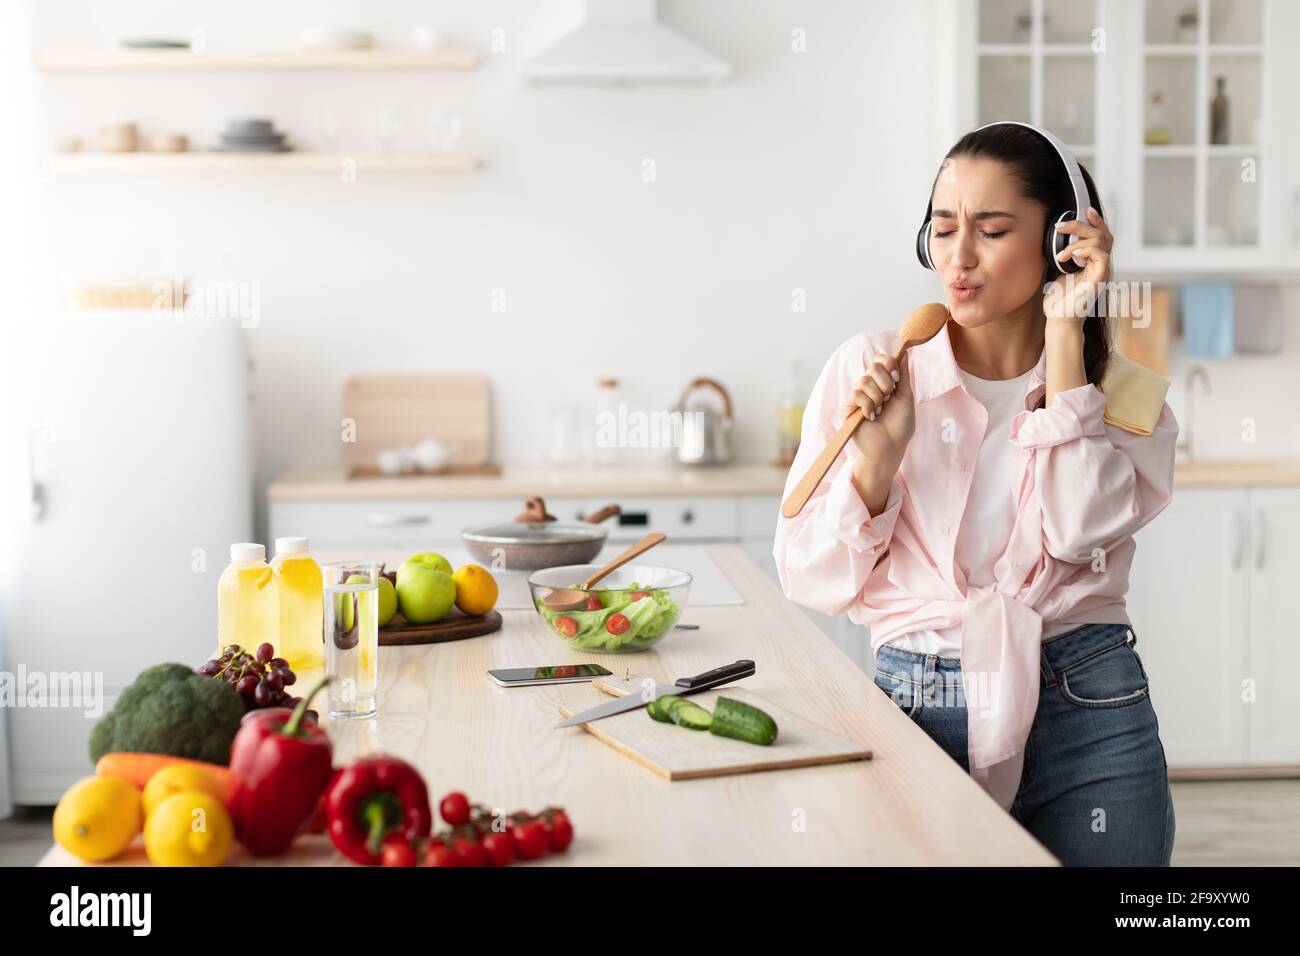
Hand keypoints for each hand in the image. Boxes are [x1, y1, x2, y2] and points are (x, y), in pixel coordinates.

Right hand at [839, 349, 914, 471]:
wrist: (890, 446)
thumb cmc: (900, 425)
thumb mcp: (906, 396)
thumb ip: (903, 375)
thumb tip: (905, 353)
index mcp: (883, 383)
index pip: (880, 360)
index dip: (889, 364)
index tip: (897, 377)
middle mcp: (870, 387)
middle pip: (873, 366)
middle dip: (885, 382)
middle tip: (889, 397)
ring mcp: (858, 396)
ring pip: (864, 380)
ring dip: (878, 397)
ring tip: (880, 411)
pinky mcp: (848, 407)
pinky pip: (857, 394)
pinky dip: (868, 406)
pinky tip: (871, 417)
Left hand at [1045, 206, 1112, 324]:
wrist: (1060, 319)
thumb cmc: (1059, 300)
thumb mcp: (1059, 271)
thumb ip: (1064, 255)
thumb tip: (1055, 240)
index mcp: (1094, 262)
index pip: (1102, 236)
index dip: (1096, 221)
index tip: (1084, 210)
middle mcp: (1102, 265)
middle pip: (1103, 234)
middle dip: (1082, 224)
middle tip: (1061, 226)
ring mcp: (1102, 271)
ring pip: (1101, 241)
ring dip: (1078, 239)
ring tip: (1060, 252)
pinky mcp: (1100, 278)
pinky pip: (1100, 255)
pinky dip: (1084, 250)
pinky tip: (1067, 257)